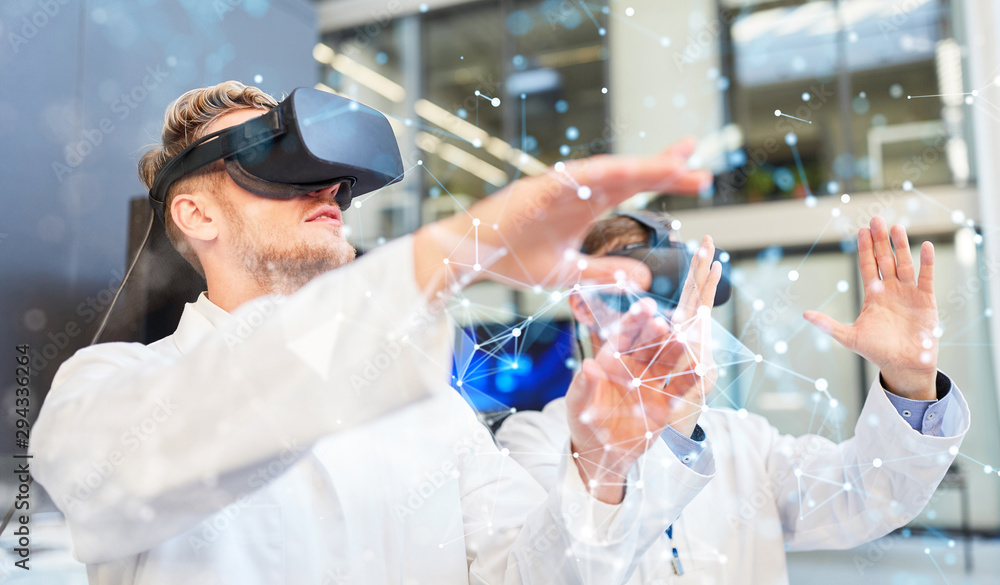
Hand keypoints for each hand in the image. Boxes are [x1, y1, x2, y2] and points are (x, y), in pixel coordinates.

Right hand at [412, 139, 711, 297]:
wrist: (470, 257)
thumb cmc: (514, 259)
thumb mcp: (569, 273)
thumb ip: (605, 273)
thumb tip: (646, 279)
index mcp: (585, 206)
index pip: (634, 186)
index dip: (666, 177)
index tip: (699, 174)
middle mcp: (576, 191)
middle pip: (629, 173)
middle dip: (665, 169)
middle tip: (701, 167)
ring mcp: (557, 188)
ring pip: (605, 173)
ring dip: (640, 168)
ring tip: (674, 166)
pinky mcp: (535, 191)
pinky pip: (568, 181)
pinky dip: (595, 176)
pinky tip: (622, 171)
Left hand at [565, 237, 721, 503]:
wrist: (600, 450)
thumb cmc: (584, 420)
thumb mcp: (578, 403)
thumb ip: (584, 384)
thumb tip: (587, 365)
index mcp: (611, 358)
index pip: (624, 335)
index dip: (634, 320)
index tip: (646, 306)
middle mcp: (634, 366)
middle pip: (648, 344)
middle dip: (655, 332)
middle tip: (663, 323)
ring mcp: (651, 382)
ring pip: (666, 362)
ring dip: (675, 351)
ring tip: (684, 340)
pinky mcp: (664, 403)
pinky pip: (678, 388)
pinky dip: (689, 380)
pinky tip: (699, 369)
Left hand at [804, 217, 937, 399]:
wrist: (903, 365)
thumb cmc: (876, 351)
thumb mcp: (849, 337)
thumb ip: (828, 324)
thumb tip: (805, 314)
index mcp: (872, 296)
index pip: (867, 266)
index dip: (865, 249)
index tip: (861, 230)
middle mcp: (890, 290)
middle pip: (884, 260)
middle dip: (880, 241)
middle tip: (877, 219)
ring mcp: (908, 293)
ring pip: (904, 264)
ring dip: (900, 246)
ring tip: (897, 227)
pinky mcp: (926, 300)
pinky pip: (926, 277)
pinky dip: (926, 262)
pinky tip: (925, 246)